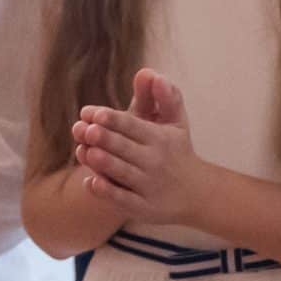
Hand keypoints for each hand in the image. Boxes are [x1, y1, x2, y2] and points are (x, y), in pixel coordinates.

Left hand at [73, 72, 218, 227]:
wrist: (197, 193)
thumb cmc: (179, 152)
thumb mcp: (178, 123)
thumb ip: (166, 97)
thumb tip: (153, 73)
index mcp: (160, 138)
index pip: (132, 126)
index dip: (112, 119)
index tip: (92, 113)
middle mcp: (154, 161)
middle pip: (124, 148)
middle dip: (104, 138)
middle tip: (83, 129)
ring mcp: (148, 185)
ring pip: (121, 172)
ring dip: (101, 162)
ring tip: (84, 151)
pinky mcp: (143, 207)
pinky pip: (121, 199)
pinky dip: (105, 191)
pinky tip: (90, 182)